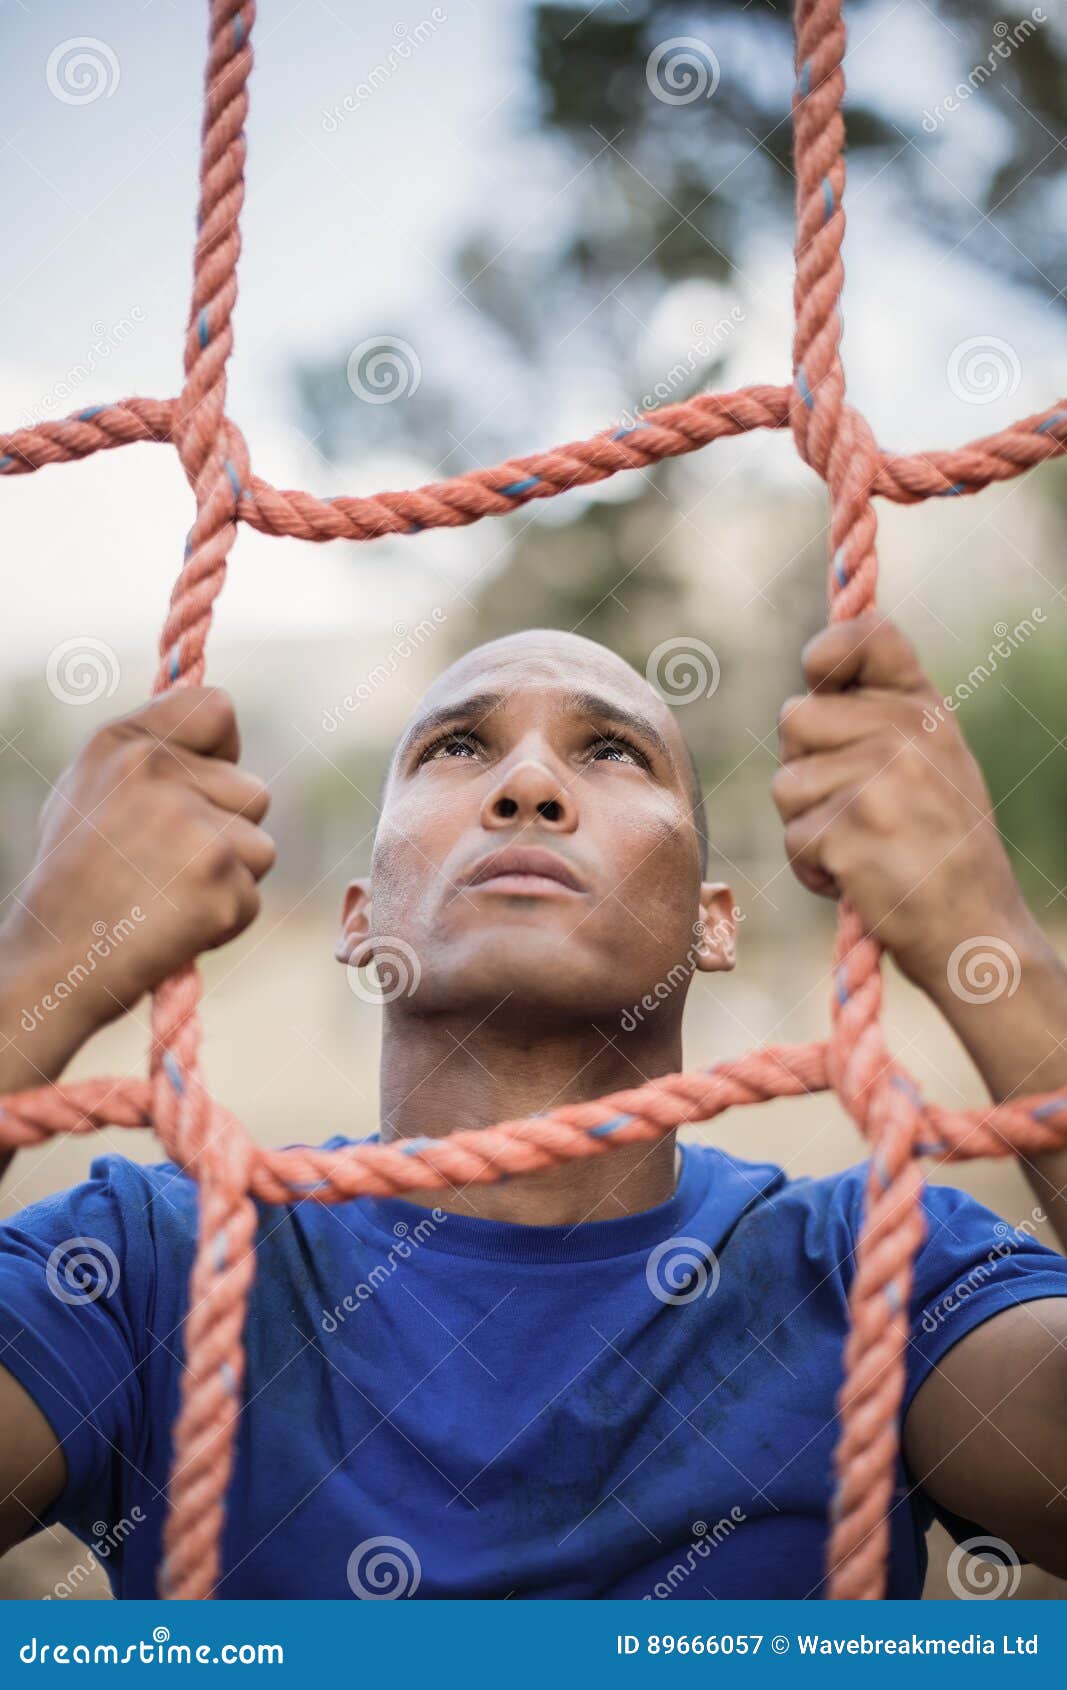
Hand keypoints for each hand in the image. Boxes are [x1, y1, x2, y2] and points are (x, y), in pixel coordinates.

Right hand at [1, 687, 274, 1052]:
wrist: (52, 963)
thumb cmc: (74, 880)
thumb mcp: (90, 791)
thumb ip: (152, 755)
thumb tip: (221, 720)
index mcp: (125, 743)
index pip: (219, 709)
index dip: (223, 751)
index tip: (204, 784)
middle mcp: (158, 773)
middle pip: (254, 791)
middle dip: (227, 832)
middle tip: (166, 865)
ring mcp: (191, 826)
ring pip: (261, 848)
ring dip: (228, 878)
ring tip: (166, 895)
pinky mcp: (218, 880)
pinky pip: (251, 897)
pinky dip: (222, 920)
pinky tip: (171, 926)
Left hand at [771, 614, 1031, 994]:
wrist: (975, 929)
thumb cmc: (943, 847)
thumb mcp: (932, 761)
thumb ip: (880, 718)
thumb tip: (809, 689)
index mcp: (925, 707)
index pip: (866, 633)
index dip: (825, 655)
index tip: (822, 684)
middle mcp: (906, 732)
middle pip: (794, 718)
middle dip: (805, 768)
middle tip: (854, 806)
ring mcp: (879, 780)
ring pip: (785, 784)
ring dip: (809, 826)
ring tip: (863, 846)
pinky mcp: (851, 831)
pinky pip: (793, 838)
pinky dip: (814, 868)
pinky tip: (859, 879)